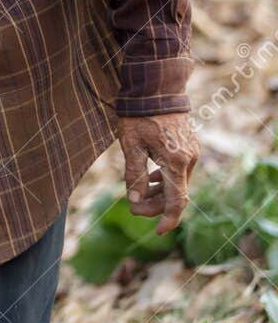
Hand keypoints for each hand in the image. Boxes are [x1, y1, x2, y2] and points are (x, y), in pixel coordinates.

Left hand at [118, 112, 198, 233]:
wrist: (156, 89)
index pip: (176, 200)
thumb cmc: (138, 116)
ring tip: (138, 195)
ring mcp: (192, 153)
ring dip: (160, 193)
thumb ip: (134, 173)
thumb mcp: (130, 145)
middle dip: (156, 206)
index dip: (168, 218)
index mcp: (176, 161)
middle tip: (133, 207)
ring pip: (178, 184)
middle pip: (177, 194)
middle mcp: (189, 159)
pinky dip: (166, 180)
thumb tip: (135, 200)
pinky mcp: (189, 147)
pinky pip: (180, 172)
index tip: (159, 232)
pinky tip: (151, 179)